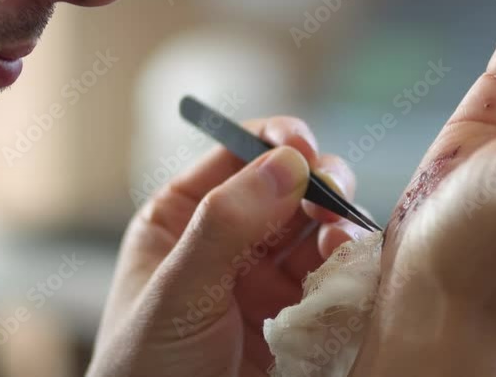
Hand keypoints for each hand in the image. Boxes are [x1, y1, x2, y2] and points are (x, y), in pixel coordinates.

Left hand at [86, 117, 363, 376]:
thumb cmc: (144, 368)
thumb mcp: (177, 291)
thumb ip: (225, 225)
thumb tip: (285, 163)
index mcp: (184, 217)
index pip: (237, 153)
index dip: (276, 141)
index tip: (306, 149)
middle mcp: (230, 240)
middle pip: (289, 185)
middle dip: (319, 183)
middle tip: (334, 197)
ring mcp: (265, 279)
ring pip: (319, 229)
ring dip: (339, 227)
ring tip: (341, 243)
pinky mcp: (297, 318)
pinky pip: (335, 279)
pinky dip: (351, 269)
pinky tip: (350, 272)